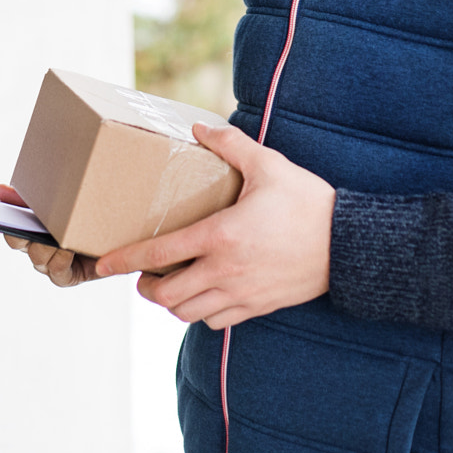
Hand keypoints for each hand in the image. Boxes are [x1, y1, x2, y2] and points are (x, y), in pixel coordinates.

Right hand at [0, 185, 107, 286]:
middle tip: (35, 223)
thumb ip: (29, 198)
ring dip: (47, 246)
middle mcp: (36, 248)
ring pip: (38, 257)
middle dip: (26, 233)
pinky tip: (69, 249)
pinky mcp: (67, 277)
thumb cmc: (86, 214)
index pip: (11, 229)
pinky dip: (61, 260)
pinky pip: (57, 272)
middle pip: (19, 243)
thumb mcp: (59, 201)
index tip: (8, 214)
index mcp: (30, 229)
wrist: (119, 233)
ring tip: (59, 235)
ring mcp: (50, 264)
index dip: (8, 222)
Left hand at [95, 122, 334, 329]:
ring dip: (171, 302)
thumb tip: (198, 129)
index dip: (124, 260)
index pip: (158, 254)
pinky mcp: (258, 307)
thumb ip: (230, 145)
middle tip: (142, 274)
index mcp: (220, 235)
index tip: (102, 264)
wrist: (351, 245)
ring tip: (169, 285)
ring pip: (188, 313)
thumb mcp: (269, 165)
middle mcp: (225, 271)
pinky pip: (216, 322)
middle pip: (167, 294)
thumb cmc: (309, 203)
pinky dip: (200, 313)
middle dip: (146, 286)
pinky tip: (203, 296)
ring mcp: (241, 294)